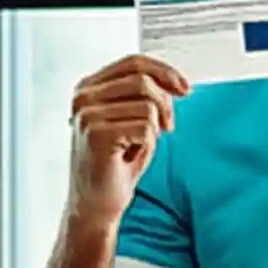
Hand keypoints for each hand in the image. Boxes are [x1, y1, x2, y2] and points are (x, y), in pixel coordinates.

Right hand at [67, 54, 191, 224]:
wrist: (97, 205)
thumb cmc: (116, 163)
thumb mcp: (132, 119)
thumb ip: (145, 95)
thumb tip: (175, 82)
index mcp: (89, 87)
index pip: (134, 62)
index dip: (164, 71)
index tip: (185, 89)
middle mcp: (83, 97)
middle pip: (143, 80)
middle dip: (166, 104)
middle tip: (168, 128)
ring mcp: (87, 114)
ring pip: (147, 105)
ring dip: (154, 129)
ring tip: (138, 146)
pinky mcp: (96, 134)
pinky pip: (146, 127)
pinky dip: (148, 144)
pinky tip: (130, 157)